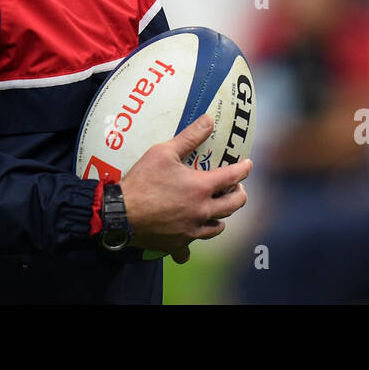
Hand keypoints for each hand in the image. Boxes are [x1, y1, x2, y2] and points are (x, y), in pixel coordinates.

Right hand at [118, 114, 251, 263]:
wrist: (120, 213)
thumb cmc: (142, 180)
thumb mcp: (163, 152)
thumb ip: (189, 137)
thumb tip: (208, 120)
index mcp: (201, 187)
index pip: (232, 176)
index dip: (243, 169)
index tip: (248, 165)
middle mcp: (202, 211)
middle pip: (233, 206)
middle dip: (239, 195)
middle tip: (236, 189)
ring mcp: (191, 230)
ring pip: (217, 228)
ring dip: (220, 218)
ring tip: (217, 211)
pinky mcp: (177, 244)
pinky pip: (189, 249)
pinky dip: (191, 243)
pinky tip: (188, 239)